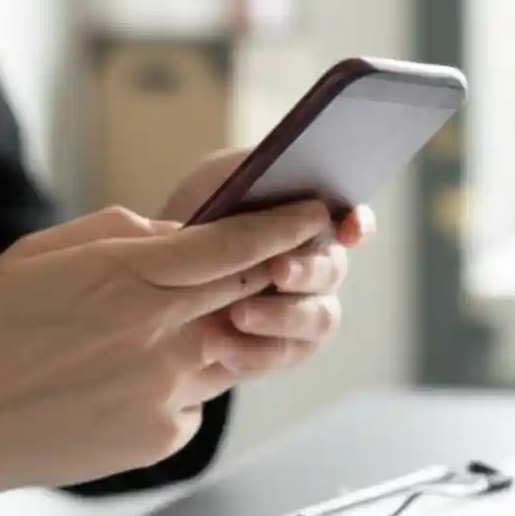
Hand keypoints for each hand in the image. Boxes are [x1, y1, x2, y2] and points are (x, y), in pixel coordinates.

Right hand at [0, 202, 335, 515]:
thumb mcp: (46, 253)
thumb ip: (125, 235)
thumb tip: (184, 235)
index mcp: (129, 279)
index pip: (234, 246)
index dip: (283, 228)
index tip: (316, 214)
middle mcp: (160, 335)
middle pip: (248, 293)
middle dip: (272, 275)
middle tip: (280, 264)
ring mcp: (167, 390)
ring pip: (232, 347)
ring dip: (220, 332)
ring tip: (150, 336)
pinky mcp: (164, 435)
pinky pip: (198, 397)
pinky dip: (180, 384)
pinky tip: (120, 386)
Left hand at [159, 149, 375, 372]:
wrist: (155, 275)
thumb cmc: (196, 217)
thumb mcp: (217, 179)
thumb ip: (251, 166)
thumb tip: (280, 159)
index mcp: (313, 224)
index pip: (355, 221)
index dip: (359, 224)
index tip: (348, 227)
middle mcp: (319, 267)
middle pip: (334, 270)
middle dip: (308, 270)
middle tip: (277, 270)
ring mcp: (304, 311)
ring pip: (319, 319)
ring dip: (283, 317)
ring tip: (238, 315)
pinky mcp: (280, 349)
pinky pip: (285, 357)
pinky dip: (255, 353)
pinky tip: (220, 346)